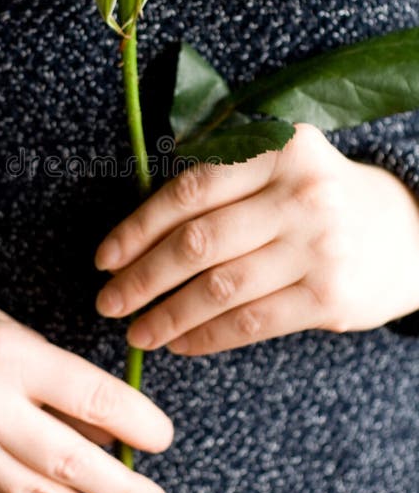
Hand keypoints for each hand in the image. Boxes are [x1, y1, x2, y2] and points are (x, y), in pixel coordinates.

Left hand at [94, 124, 418, 354]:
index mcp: (278, 148)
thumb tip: (137, 233)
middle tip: (107, 303)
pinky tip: (180, 344)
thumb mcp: (280, 165)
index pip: (190, 190)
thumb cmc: (318, 198)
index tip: (104, 259)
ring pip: (220, 288)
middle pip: (199, 242)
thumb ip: (221, 180)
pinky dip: (207, 337)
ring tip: (136, 333)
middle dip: (142, 278)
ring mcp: (319, 246)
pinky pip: (252, 323)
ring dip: (167, 315)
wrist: (407, 234)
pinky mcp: (330, 296)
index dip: (138, 228)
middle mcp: (301, 193)